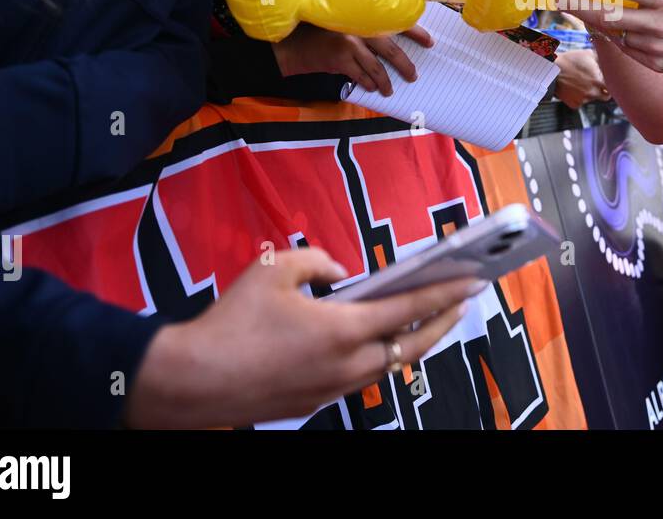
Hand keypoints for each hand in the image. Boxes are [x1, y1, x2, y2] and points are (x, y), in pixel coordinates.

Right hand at [125, 248, 477, 427]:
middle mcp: (346, 365)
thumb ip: (316, 260)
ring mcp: (332, 389)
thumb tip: (338, 271)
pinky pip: (361, 378)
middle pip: (412, 345)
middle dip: (443, 321)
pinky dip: (379, 358)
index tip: (473, 281)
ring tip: (427, 320)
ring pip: (389, 365)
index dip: (445, 293)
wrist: (190, 381)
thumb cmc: (230, 324)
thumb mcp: (273, 269)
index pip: (410, 309)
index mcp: (342, 329)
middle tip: (462, 301)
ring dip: (412, 342)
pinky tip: (375, 343)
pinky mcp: (314, 402)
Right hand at [272, 22, 431, 96]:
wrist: (293, 44)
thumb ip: (364, 25)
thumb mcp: (343, 21)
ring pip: (377, 67)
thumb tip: (391, 40)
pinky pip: (362, 76)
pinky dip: (369, 84)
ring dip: (386, 81)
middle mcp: (359, 26)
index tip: (429, 42)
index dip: (415, 32)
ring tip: (390, 90)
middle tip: (414, 76)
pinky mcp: (340, 59)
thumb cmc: (319, 31)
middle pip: (391, 48)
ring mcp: (350, 43)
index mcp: (363, 15)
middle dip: (405, 65)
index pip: (396, 21)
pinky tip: (372, 89)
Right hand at [553, 49, 608, 107]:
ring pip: (592, 98)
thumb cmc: (569, 60)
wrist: (551, 70)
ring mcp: (584, 99)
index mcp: (598, 80)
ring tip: (580, 82)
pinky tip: (573, 88)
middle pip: (605, 96)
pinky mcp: (575, 104)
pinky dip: (579, 97)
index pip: (612, 87)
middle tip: (598, 85)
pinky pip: (581, 102)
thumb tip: (609, 60)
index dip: (611, 84)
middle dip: (604, 91)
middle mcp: (593, 92)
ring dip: (590, 93)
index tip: (608, 81)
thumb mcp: (588, 54)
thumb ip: (601, 59)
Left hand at [565, 0, 662, 73]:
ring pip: (614, 33)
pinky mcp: (655, 63)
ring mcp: (654, 47)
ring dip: (595, 20)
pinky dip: (614, 35)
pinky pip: (625, 48)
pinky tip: (605, 24)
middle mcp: (657, 25)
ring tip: (579, 7)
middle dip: (578, 6)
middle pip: (607, 15)